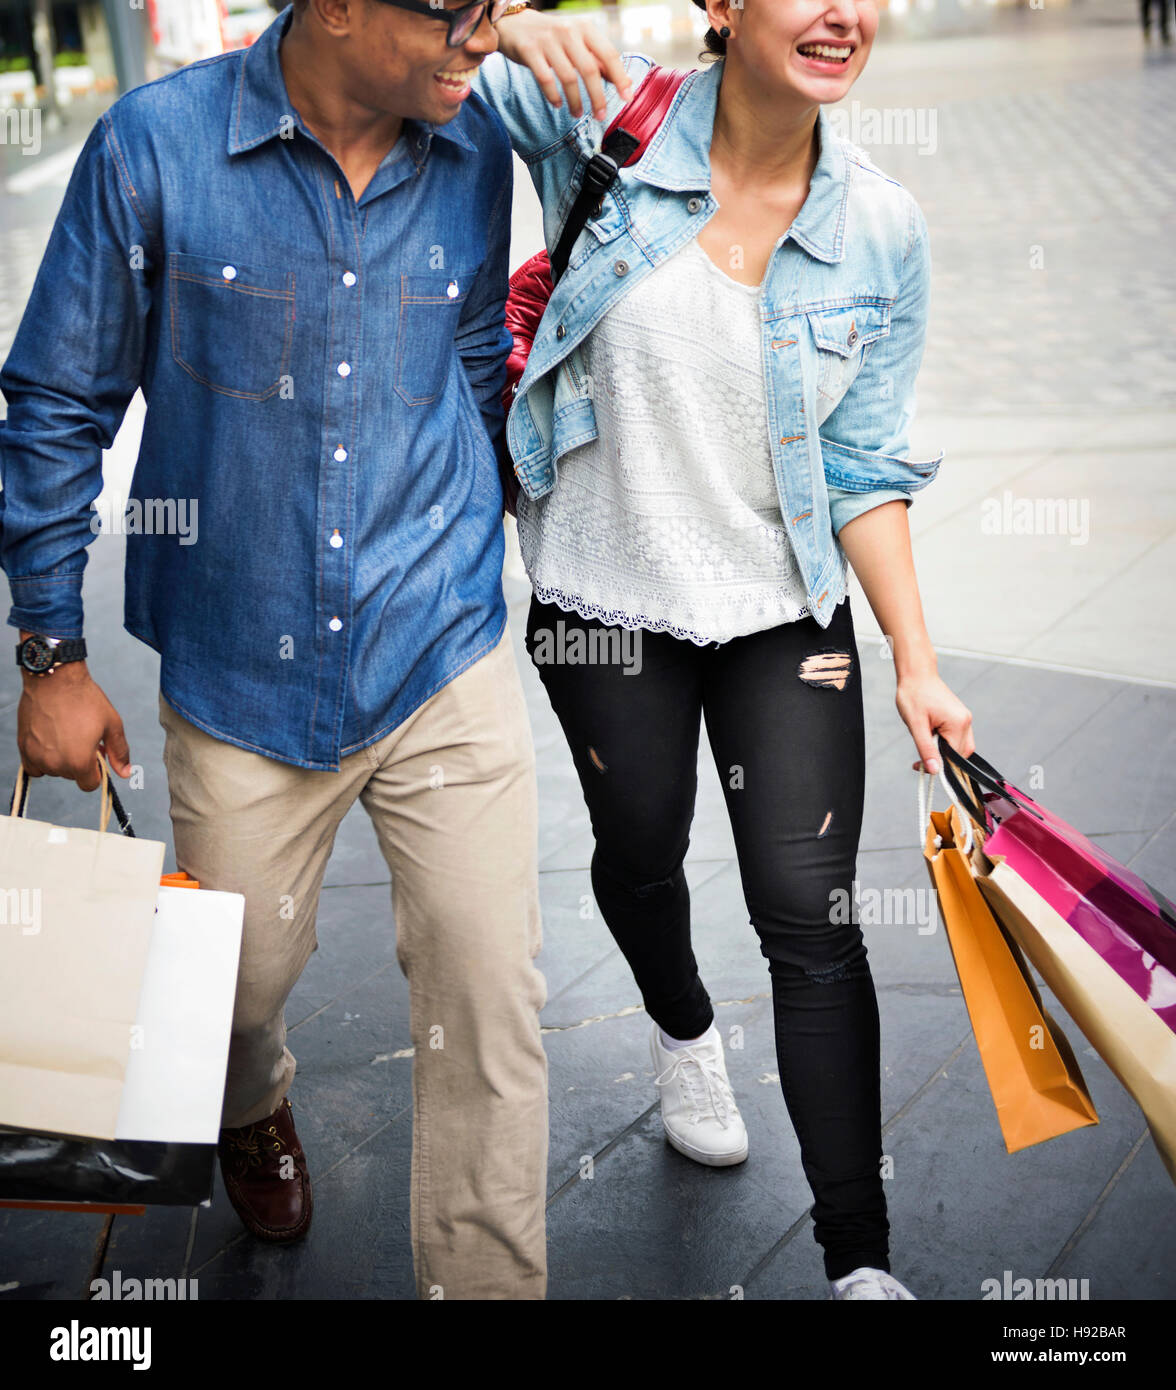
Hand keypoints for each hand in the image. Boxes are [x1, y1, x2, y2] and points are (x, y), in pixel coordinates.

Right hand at [17, 658, 131, 791]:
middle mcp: (55, 764)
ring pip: (53, 770)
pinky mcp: (23, 747)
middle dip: (80, 762)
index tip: (97, 754)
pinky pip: (34, 766)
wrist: (54, 679)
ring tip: (67, 734)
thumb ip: (119, 752)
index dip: (97, 771)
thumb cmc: (86, 699)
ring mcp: (36, 756)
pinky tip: (50, 741)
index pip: (90, 784)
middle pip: (72, 776)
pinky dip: (42, 759)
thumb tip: (125, 773)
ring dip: (61, 760)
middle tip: (83, 738)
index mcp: (79, 762)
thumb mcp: (111, 724)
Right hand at [495, 8, 632, 119]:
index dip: (620, 78)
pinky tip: (558, 104)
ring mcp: (548, 40)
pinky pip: (545, 79)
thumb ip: (598, 60)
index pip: (608, 54)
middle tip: (600, 116)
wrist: (515, 24)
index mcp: (585, 28)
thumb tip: (623, 83)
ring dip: (575, 101)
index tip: (627, 98)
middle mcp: (568, 31)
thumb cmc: (552, 38)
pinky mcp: (530, 50)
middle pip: (590, 69)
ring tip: (577, 113)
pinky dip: (553, 96)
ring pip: (568, 77)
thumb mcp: (577, 42)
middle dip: (597, 97)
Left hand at [895, 669, 973, 776]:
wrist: (916, 674)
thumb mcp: (916, 725)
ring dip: (942, 751)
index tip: (920, 767)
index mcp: (958, 723)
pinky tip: (930, 734)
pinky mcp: (959, 718)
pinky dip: (944, 743)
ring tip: (925, 738)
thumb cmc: (913, 695)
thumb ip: (926, 749)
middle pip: (959, 755)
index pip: (955, 757)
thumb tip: (934, 771)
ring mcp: (964, 719)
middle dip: (940, 758)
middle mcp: (966, 722)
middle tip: (919, 756)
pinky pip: (956, 738)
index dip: (939, 766)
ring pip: (958, 748)